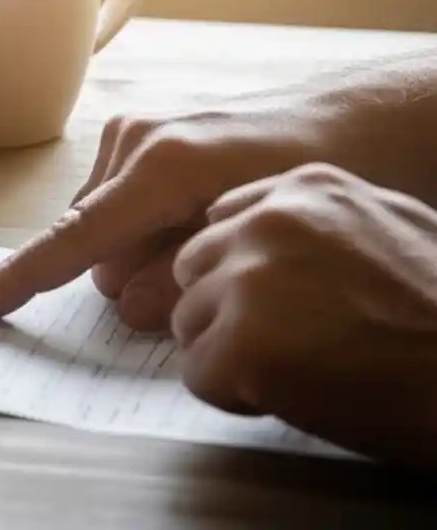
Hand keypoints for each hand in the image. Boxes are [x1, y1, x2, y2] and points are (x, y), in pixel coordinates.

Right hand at [0, 54, 436, 328]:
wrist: (357, 121)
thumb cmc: (322, 176)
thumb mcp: (254, 243)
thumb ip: (177, 279)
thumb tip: (125, 300)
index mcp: (162, 164)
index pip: (71, 240)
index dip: (17, 280)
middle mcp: (134, 140)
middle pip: (94, 251)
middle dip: (134, 275)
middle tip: (203, 260)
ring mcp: (133, 132)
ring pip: (103, 233)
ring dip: (143, 251)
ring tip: (207, 228)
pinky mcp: (139, 134)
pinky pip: (114, 207)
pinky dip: (143, 225)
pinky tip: (193, 210)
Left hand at [170, 163, 436, 466]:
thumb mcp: (394, 225)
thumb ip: (321, 220)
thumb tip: (255, 228)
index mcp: (307, 188)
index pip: (223, 221)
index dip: (243, 272)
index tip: (284, 302)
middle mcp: (269, 222)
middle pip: (194, 268)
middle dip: (224, 310)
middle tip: (288, 343)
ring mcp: (252, 280)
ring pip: (188, 320)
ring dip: (226, 353)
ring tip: (297, 368)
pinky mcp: (244, 344)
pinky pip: (198, 373)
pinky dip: (232, 395)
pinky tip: (290, 394)